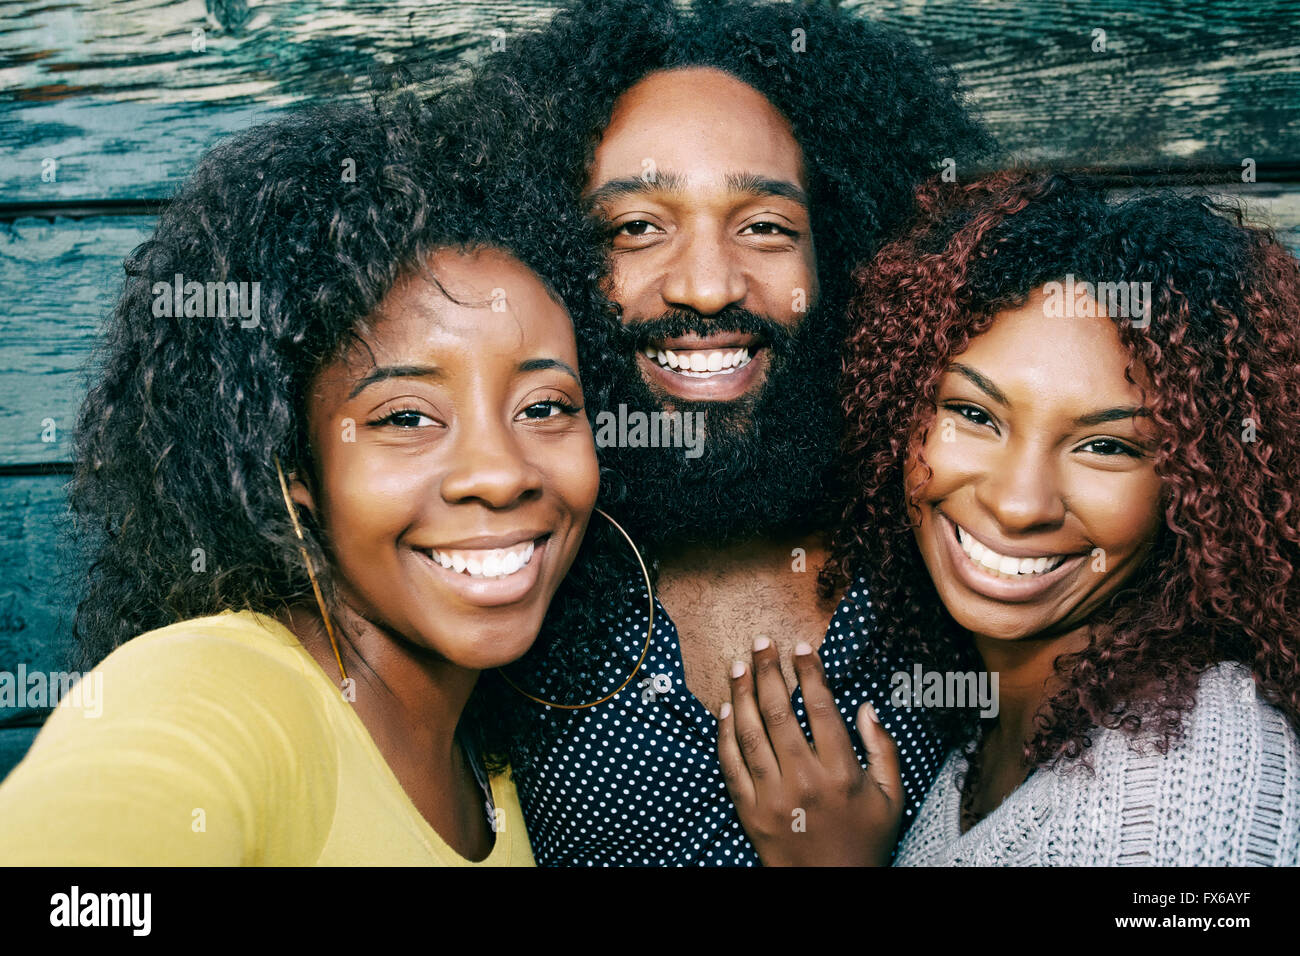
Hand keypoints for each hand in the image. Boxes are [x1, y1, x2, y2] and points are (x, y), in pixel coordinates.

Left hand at [717, 636, 902, 865]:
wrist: (829, 888)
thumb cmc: (865, 841)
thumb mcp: (892, 798)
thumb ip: (883, 749)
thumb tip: (866, 706)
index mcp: (842, 773)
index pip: (820, 708)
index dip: (808, 672)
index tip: (800, 646)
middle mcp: (805, 780)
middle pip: (779, 712)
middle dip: (769, 671)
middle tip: (762, 642)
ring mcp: (772, 796)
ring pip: (750, 733)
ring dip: (741, 694)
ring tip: (739, 666)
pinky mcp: (749, 812)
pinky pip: (731, 765)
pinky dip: (725, 735)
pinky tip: (725, 709)